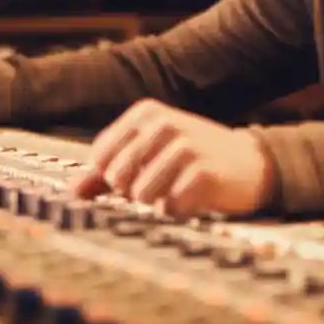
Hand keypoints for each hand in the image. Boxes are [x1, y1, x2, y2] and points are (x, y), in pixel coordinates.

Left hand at [70, 99, 275, 217]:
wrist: (250, 164)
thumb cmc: (193, 157)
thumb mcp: (150, 153)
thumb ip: (108, 170)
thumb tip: (74, 191)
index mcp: (145, 113)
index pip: (100, 156)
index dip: (111, 177)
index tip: (133, 175)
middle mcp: (163, 124)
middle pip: (116, 177)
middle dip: (132, 190)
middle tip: (159, 183)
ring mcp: (185, 146)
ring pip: (140, 194)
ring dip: (156, 201)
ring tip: (177, 188)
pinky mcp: (203, 172)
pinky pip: (168, 207)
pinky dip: (177, 210)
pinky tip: (194, 196)